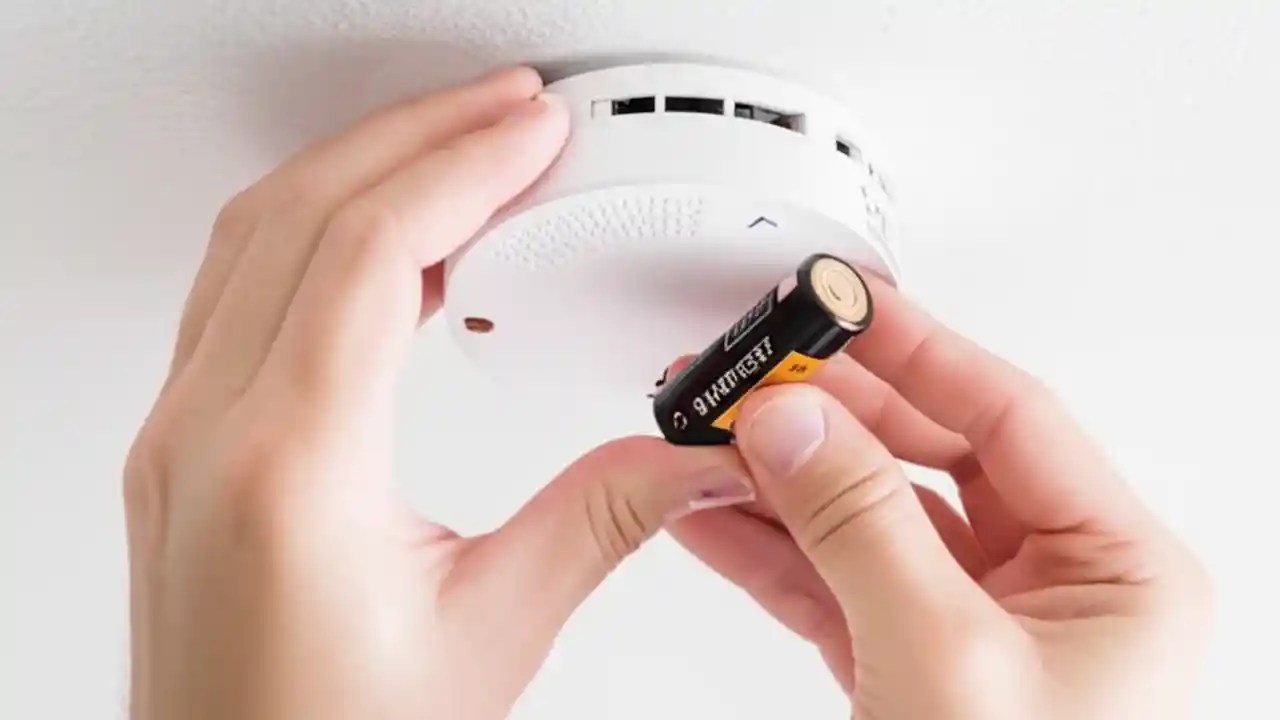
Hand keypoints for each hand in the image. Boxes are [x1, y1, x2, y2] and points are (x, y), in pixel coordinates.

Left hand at [123, 67, 753, 719]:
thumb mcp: (490, 633)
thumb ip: (599, 520)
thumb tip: (691, 452)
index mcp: (288, 469)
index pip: (368, 254)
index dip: (460, 170)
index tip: (529, 135)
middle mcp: (209, 434)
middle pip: (300, 214)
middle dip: (414, 137)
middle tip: (506, 114)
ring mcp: (182, 434)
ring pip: (254, 240)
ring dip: (358, 171)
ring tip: (454, 148)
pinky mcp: (186, 446)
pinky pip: (238, 291)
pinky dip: (316, 231)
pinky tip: (383, 238)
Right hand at [670, 276, 1211, 718]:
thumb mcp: (948, 662)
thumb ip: (866, 527)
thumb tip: (798, 422)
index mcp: (1117, 572)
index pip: (1009, 417)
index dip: (918, 351)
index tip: (845, 303)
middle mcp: (1054, 590)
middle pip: (930, 459)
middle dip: (830, 417)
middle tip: (754, 374)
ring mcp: (976, 626)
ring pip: (871, 518)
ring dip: (785, 480)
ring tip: (712, 436)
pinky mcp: (910, 664)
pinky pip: (836, 582)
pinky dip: (771, 551)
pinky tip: (717, 516)